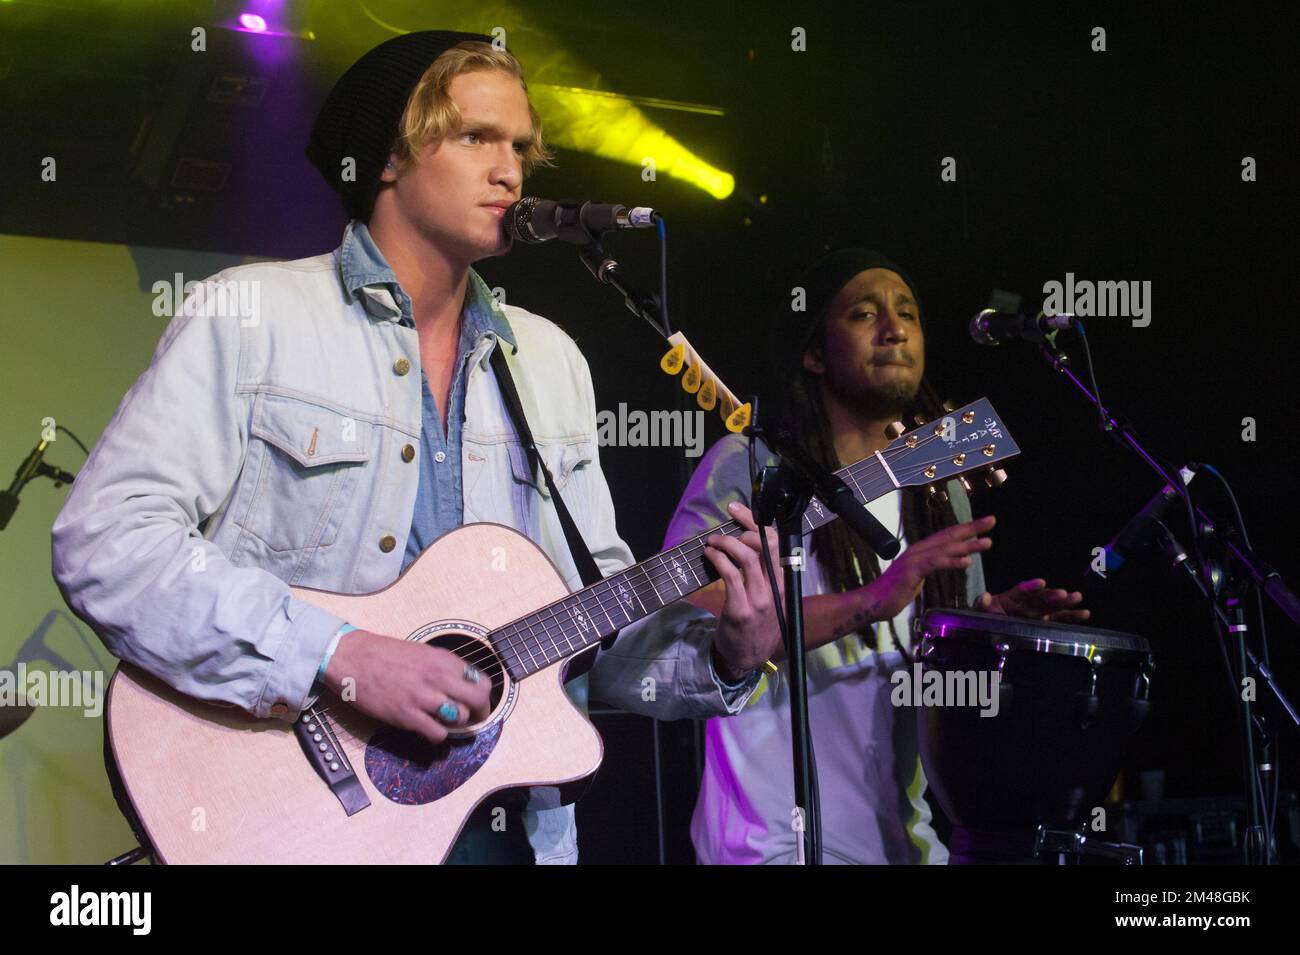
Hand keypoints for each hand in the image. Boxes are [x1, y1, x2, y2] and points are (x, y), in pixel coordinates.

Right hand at [324, 631, 492, 744]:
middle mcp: (438, 677)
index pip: (481, 680)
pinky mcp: (407, 716)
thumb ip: (444, 666)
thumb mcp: (422, 651)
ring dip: (456, 723)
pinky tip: (429, 730)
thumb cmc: (384, 653)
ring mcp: (423, 697)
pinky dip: (438, 736)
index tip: (478, 700)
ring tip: (445, 721)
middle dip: (479, 712)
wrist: (351, 658)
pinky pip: (437, 733)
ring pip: (459, 718)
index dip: (483, 694)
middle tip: (472, 717)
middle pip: (477, 701)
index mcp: (443, 659)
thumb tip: (463, 682)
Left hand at [702, 502, 783, 681]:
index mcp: (783, 583)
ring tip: (713, 542)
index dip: (758, 523)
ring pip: (747, 557)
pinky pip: (730, 575)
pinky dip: (718, 560)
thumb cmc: (756, 626)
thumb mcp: (771, 599)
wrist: (747, 659)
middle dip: (744, 527)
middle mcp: (775, 588)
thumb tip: (745, 544)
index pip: (777, 543)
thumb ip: (764, 575)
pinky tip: (709, 556)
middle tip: (725, 527)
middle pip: (765, 545)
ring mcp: (759, 599)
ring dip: (727, 543)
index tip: (739, 511)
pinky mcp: (740, 609)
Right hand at [860, 515, 996, 621]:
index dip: (966, 528)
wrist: (873, 602)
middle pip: (949, 535)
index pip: (947, 536)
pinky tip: (967, 562)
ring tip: (987, 542)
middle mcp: (918, 550)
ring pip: (945, 548)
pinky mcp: (912, 571)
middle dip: (972, 527)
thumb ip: (929, 567)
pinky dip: (952, 561)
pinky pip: (935, 564)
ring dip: (968, 545)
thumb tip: (943, 562)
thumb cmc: (893, 592)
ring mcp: (914, 560)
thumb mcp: (917, 577)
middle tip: (992, 520)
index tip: (984, 524)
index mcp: (920, 551)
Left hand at [975, 579, 1089, 622]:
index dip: (1030, 587)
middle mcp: (1025, 604)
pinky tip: (1084, 613)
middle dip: (1052, 596)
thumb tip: (984, 596)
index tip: (1041, 583)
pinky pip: (1057, 620)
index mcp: (1010, 598)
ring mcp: (1035, 613)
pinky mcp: (1041, 623)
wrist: (986, 627)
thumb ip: (981, 604)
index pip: (1021, 591)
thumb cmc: (984, 615)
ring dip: (1065, 604)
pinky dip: (1070, 617)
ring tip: (1078, 597)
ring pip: (1051, 608)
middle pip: (1040, 599)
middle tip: (1065, 593)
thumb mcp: (978, 610)